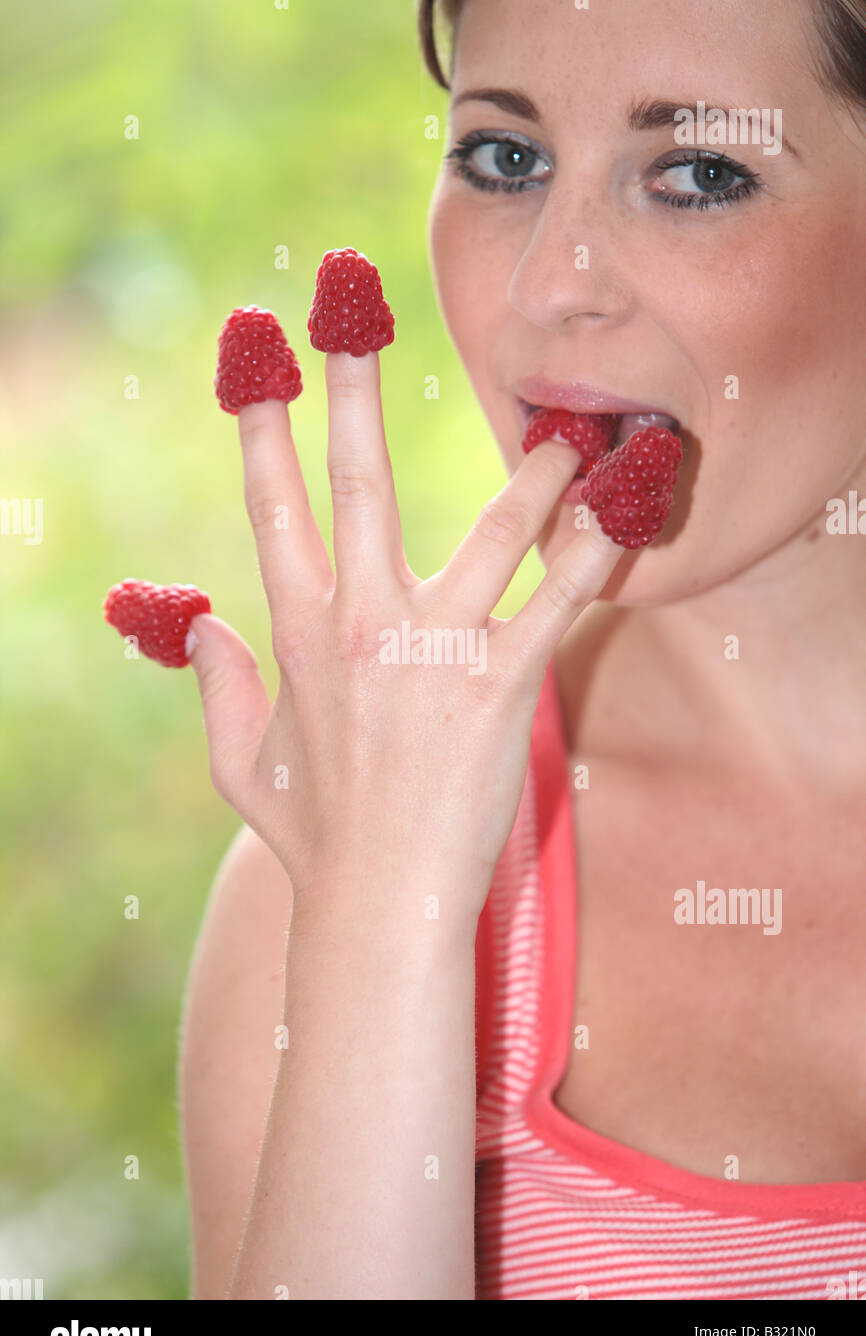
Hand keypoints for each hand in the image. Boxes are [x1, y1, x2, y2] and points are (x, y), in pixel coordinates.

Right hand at [187, 350, 622, 914]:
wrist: (382, 901)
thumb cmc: (314, 835)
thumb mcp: (238, 760)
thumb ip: (215, 683)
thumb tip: (196, 620)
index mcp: (297, 632)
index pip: (272, 503)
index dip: (262, 421)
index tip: (257, 352)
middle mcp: (364, 621)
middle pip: (360, 478)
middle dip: (354, 382)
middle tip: (353, 302)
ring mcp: (438, 647)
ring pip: (493, 528)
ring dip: (531, 467)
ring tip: (565, 423)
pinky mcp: (505, 682)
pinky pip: (561, 599)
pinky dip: (595, 549)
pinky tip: (622, 504)